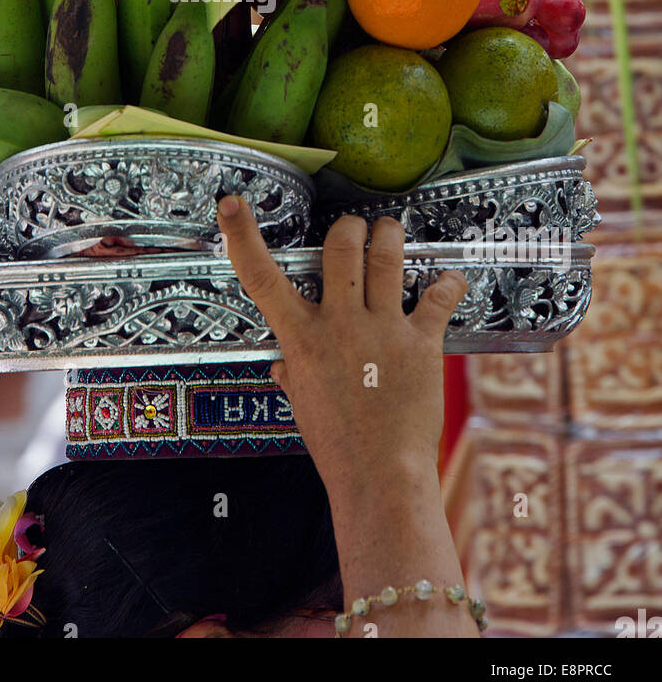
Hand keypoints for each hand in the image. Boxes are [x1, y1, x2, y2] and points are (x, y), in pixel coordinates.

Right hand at [216, 199, 467, 512]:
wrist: (380, 477)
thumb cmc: (338, 445)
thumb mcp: (302, 404)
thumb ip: (292, 374)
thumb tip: (283, 365)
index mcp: (301, 338)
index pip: (260, 277)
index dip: (241, 235)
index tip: (232, 204)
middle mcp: (340, 324)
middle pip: (341, 247)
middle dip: (350, 227)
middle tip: (356, 227)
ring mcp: (381, 329)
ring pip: (387, 256)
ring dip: (390, 235)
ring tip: (391, 231)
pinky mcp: (420, 341)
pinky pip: (437, 296)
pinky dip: (446, 282)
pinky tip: (448, 279)